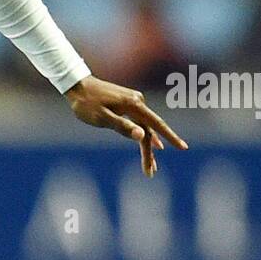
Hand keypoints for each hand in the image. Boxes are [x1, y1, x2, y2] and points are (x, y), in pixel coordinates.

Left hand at [64, 75, 187, 176]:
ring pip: (145, 128)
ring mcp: (134, 102)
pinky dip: (143, 136)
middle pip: (149, 131)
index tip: (183, 148)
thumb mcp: (101, 118)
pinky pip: (140, 122)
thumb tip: (142, 135)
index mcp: (133, 105)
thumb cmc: (86, 103)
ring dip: (147, 147)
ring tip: (150, 168)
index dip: (170, 137)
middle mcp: (137, 102)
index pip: (157, 124)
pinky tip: (153, 145)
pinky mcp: (128, 104)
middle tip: (150, 173)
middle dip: (150, 153)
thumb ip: (121, 126)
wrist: (77, 86)